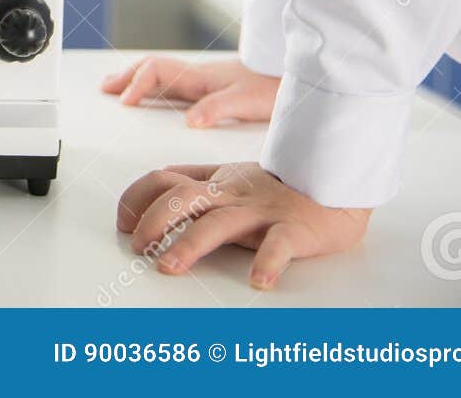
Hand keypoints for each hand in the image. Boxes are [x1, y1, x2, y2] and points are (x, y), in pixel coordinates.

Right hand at [102, 56, 279, 126]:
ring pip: (159, 73)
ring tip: (116, 88)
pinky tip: (153, 94)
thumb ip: (217, 109)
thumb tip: (189, 121)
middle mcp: (196, 75)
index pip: (156, 72)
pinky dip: (151, 84)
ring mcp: (201, 79)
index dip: (137, 85)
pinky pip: (170, 81)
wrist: (294, 75)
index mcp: (199, 77)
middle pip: (150, 68)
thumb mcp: (247, 103)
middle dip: (125, 77)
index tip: (124, 103)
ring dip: (135, 78)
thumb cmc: (273, 88)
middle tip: (105, 89)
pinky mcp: (209, 86)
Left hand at [118, 162, 371, 288]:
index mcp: (214, 183)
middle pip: (183, 198)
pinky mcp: (294, 229)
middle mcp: (232, 195)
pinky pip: (279, 245)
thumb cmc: (278, 186)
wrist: (338, 183)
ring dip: (190, 244)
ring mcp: (262, 212)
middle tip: (138, 246)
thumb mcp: (230, 177)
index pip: (164, 179)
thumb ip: (194, 178)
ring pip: (220, 222)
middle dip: (154, 220)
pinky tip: (258, 281)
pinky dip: (268, 263)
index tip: (122, 221)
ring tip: (169, 266)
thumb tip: (156, 179)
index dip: (137, 197)